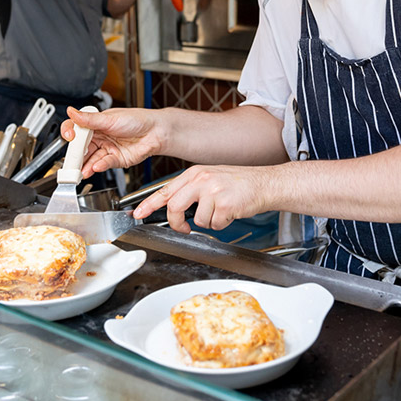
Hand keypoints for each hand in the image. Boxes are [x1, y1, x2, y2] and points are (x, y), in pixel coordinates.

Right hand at [61, 106, 163, 176]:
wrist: (156, 131)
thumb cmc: (137, 120)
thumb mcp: (110, 118)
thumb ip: (90, 119)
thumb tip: (71, 111)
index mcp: (95, 123)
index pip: (76, 128)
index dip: (69, 132)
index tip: (69, 136)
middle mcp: (99, 137)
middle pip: (81, 147)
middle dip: (75, 155)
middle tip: (70, 160)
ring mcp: (107, 149)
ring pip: (91, 158)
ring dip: (85, 165)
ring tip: (81, 170)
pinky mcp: (115, 159)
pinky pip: (104, 163)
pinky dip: (99, 166)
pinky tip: (96, 166)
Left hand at [133, 164, 269, 233]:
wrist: (263, 184)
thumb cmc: (238, 184)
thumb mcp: (210, 179)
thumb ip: (191, 190)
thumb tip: (174, 206)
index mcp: (195, 173)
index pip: (165, 190)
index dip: (149, 204)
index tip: (138, 213)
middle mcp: (202, 180)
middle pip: (174, 207)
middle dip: (176, 223)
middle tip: (184, 227)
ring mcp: (213, 191)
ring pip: (197, 220)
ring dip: (208, 222)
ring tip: (220, 211)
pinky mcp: (224, 204)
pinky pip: (214, 224)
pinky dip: (221, 224)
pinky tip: (230, 212)